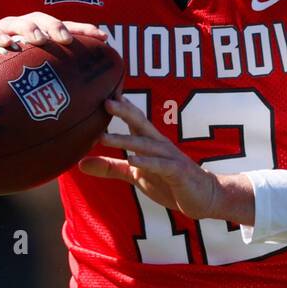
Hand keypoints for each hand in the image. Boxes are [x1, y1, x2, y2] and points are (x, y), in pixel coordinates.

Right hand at [0, 13, 106, 85]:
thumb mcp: (15, 82)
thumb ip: (38, 91)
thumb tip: (69, 120)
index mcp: (33, 38)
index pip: (63, 30)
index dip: (84, 30)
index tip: (105, 38)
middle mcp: (19, 30)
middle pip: (43, 20)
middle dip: (59, 27)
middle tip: (70, 41)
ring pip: (19, 22)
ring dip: (32, 29)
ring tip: (42, 39)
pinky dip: (0, 38)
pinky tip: (9, 44)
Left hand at [78, 97, 254, 224]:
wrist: (205, 196)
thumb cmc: (170, 182)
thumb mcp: (136, 175)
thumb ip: (110, 168)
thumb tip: (80, 163)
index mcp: (150, 142)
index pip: (133, 118)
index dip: (119, 105)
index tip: (101, 91)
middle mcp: (160, 144)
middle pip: (140, 123)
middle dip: (123, 111)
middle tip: (104, 101)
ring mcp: (170, 157)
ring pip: (145, 145)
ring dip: (125, 139)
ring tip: (103, 137)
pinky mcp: (177, 172)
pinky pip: (160, 165)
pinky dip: (146, 162)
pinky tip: (132, 160)